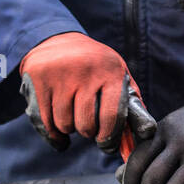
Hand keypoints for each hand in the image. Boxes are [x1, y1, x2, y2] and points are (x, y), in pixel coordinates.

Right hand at [19, 32, 143, 151]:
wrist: (55, 40)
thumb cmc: (93, 64)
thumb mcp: (117, 74)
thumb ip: (131, 103)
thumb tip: (145, 133)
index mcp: (110, 71)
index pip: (112, 116)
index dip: (109, 137)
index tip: (106, 144)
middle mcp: (85, 71)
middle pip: (85, 125)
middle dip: (87, 132)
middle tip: (88, 126)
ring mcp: (59, 76)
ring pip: (63, 125)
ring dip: (68, 129)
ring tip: (71, 117)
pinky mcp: (39, 81)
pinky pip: (44, 122)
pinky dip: (52, 134)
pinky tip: (58, 133)